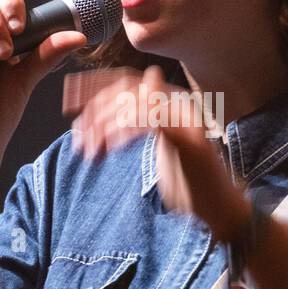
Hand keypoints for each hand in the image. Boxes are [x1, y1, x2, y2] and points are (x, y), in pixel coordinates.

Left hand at [70, 65, 247, 238]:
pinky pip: (151, 121)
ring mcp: (186, 119)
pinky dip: (125, 130)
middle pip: (127, 88)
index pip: (126, 81)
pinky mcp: (190, 139)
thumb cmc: (188, 179)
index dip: (94, 86)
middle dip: (95, 106)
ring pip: (135, 104)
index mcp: (170, 100)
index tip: (68, 100)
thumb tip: (102, 111)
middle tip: (77, 131)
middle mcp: (179, 102)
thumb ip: (135, 124)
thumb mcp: (155, 145)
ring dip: (105, 124)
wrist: (220, 207)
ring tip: (89, 148)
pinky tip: (108, 148)